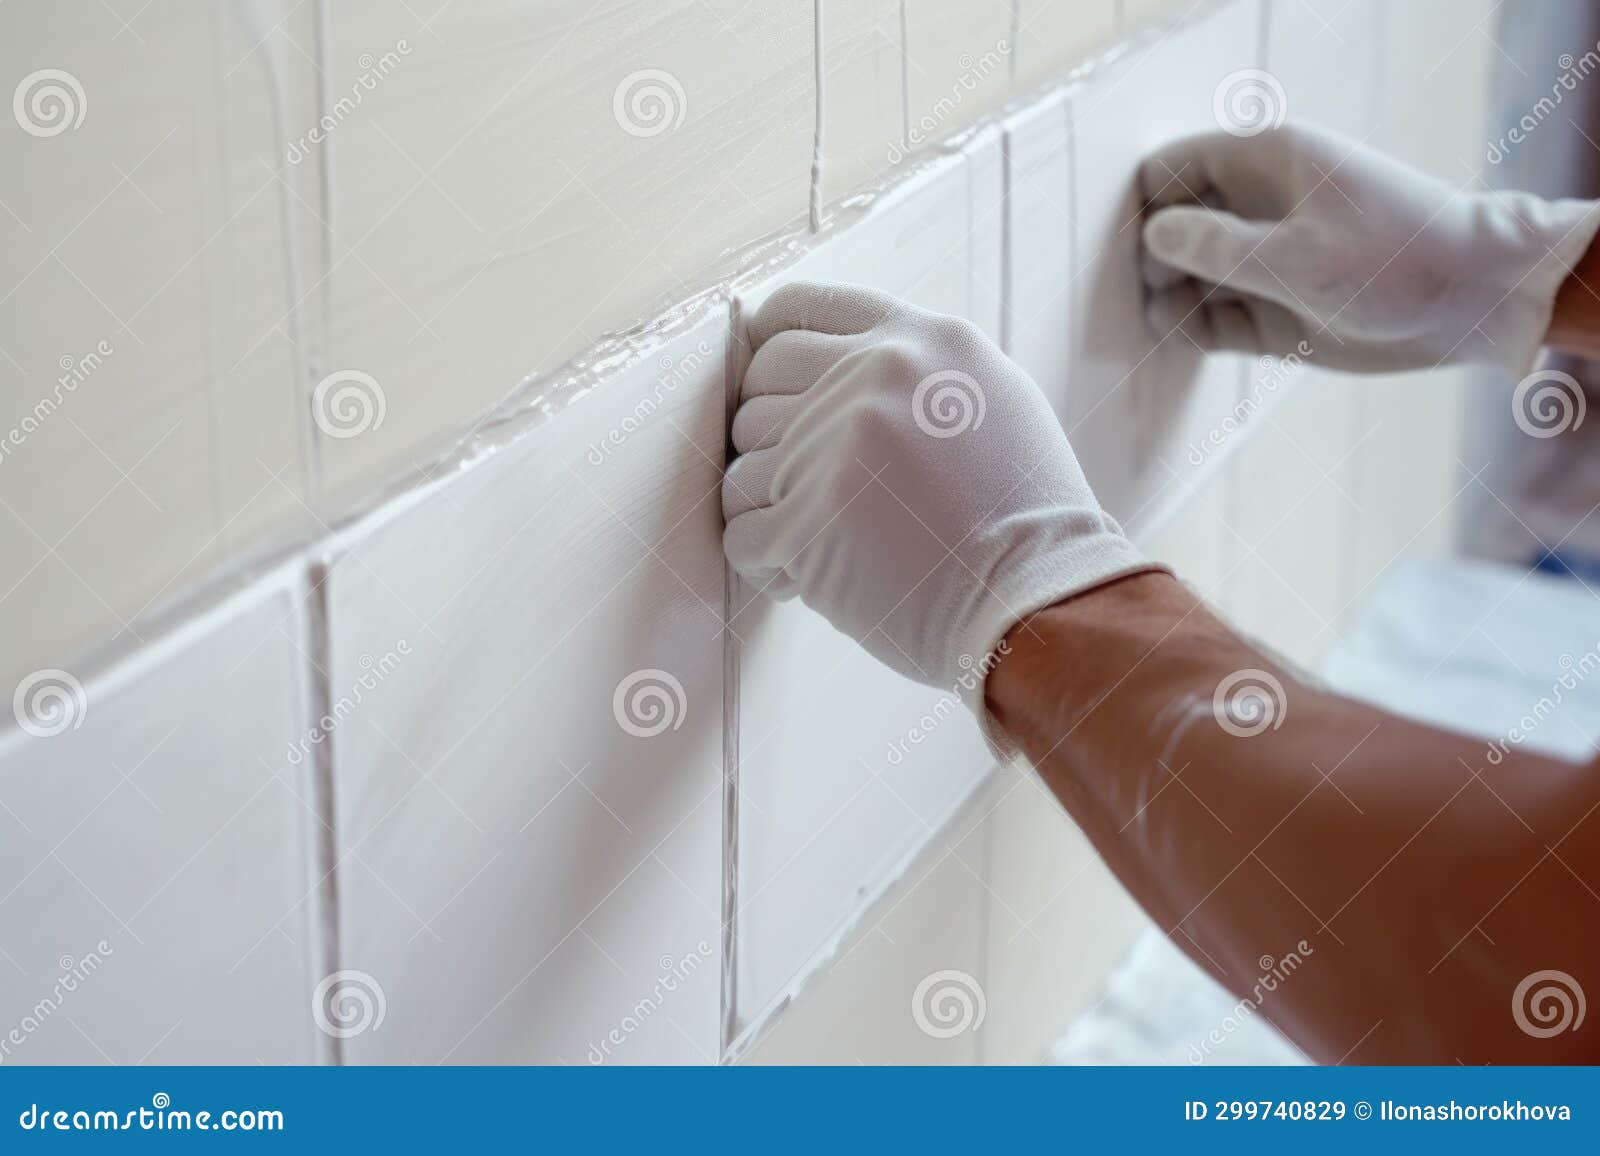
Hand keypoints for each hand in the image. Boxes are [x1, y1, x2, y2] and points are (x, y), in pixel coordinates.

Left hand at [722, 282, 1161, 721]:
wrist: (1046, 601)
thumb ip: (916, 374)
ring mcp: (841, 445)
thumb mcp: (993, 402)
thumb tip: (835, 370)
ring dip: (771, 517)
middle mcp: (878, 377)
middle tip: (811, 495)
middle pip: (755, 395)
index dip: (763, 359)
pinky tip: (814, 579)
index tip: (764, 393)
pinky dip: (769, 567)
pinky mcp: (812, 520)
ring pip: (743, 472)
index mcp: (921, 341)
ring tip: (825, 546)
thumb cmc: (1024, 521)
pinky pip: (743, 535)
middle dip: (768, 450)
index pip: (794, 312)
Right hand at [1139, 122, 1599, 374]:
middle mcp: (1254, 207)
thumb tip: (1153, 235)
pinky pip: (1209, 316)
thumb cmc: (1394, 261)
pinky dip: (1187, 327)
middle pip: (1170, 223)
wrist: (1472, 303)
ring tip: (1146, 320)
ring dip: (1161, 297)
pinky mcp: (1269, 309)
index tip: (1124, 252)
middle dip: (1143, 257)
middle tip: (1127, 294)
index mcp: (1263, 163)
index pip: (1171, 169)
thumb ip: (1216, 247)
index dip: (1140, 207)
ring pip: (1185, 273)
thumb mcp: (1297, 257)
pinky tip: (1174, 337)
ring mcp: (1261, 260)